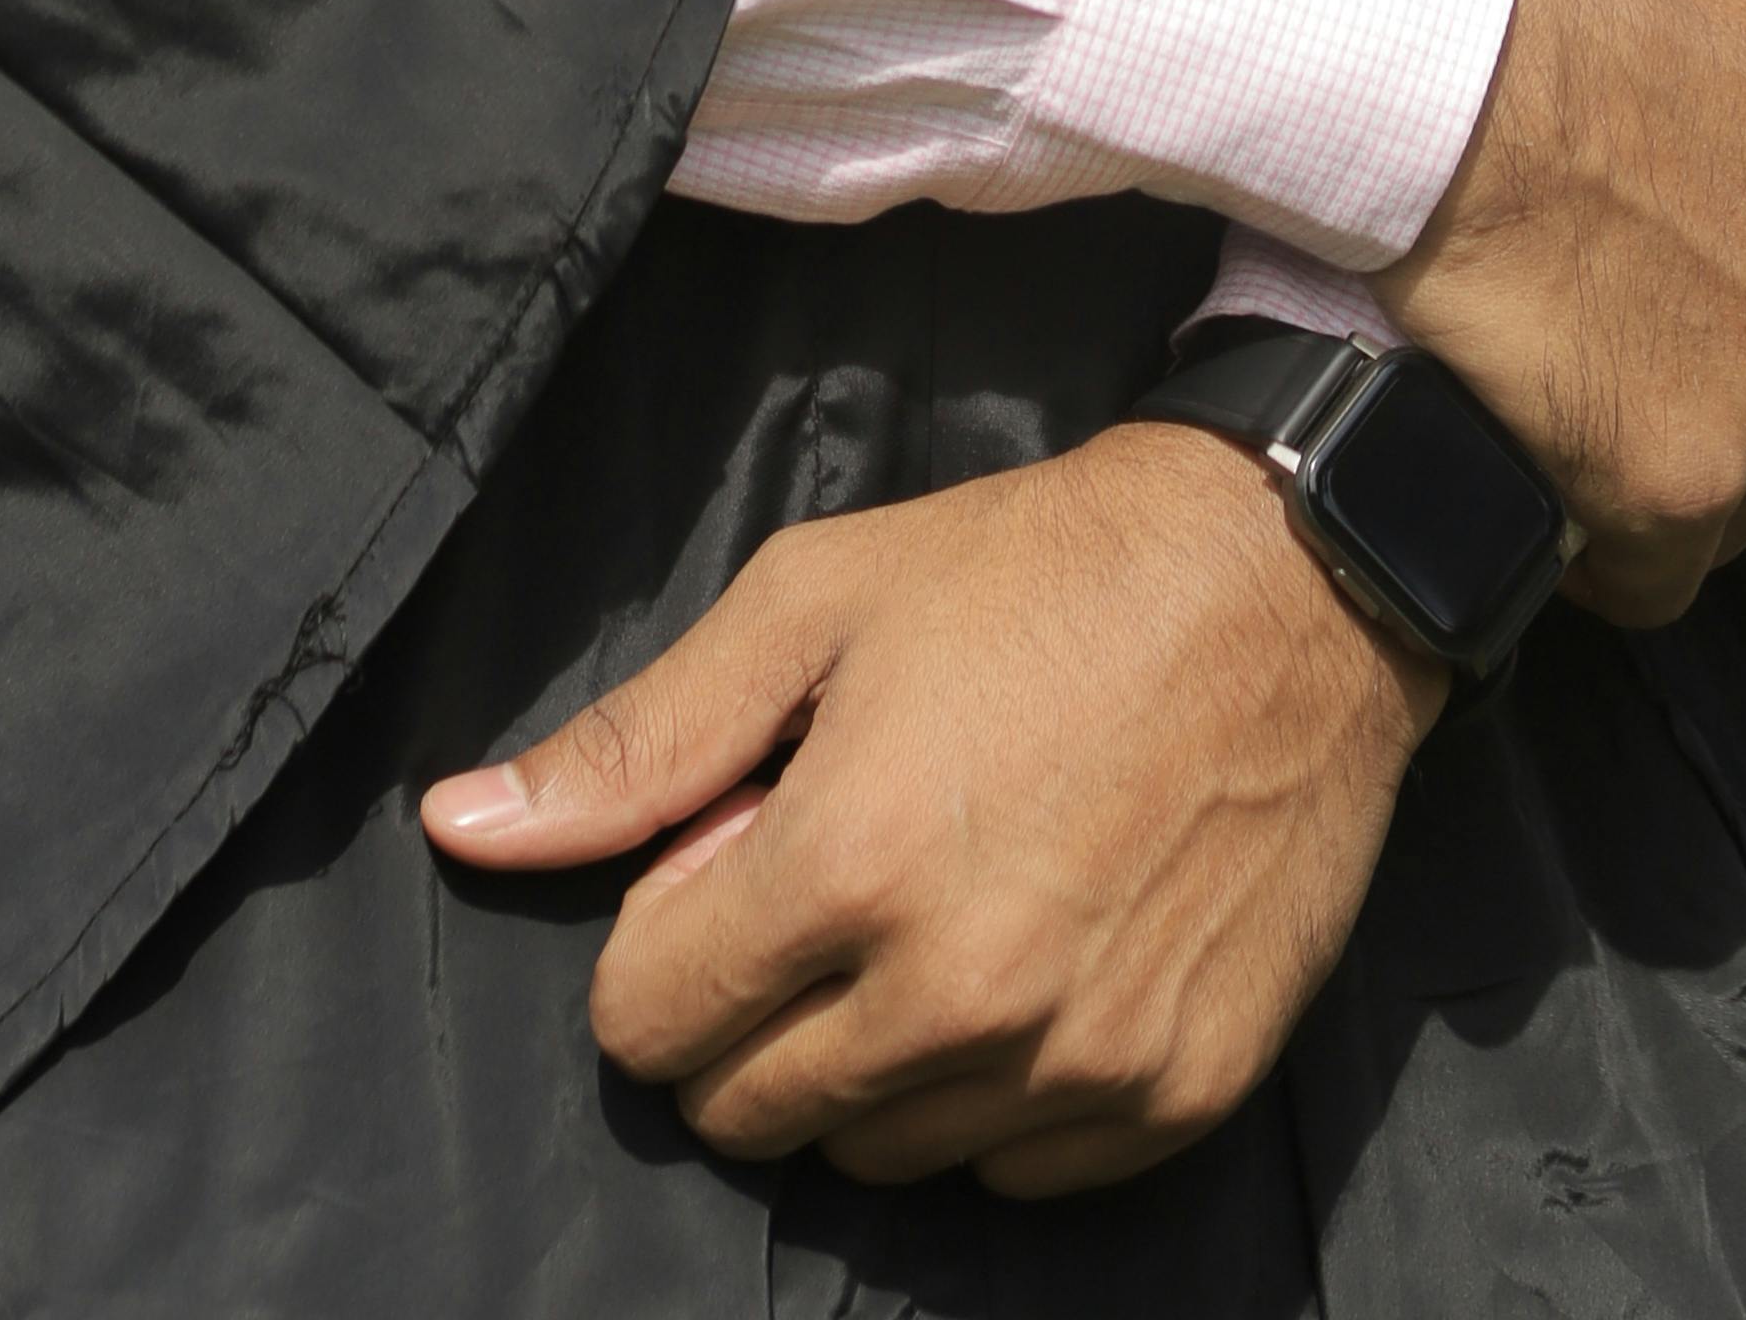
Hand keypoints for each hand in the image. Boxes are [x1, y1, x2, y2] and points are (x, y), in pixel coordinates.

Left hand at [417, 425, 1438, 1197]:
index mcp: (848, 869)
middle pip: (748, 1112)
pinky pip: (1013, 1173)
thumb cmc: (1031, 573)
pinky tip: (1020, 964)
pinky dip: (989, 1096)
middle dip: (744, 1014)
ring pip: (875, 1155)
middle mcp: (958, 997)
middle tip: (822, 889)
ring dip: (866, 1061)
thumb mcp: (809, 604)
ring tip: (927, 914)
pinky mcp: (1174, 1096)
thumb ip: (634, 744)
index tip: (717, 874)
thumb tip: (461, 829)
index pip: (648, 1024)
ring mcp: (1076, 1063)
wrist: (1283, 585)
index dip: (660, 943)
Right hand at [1390, 0, 1745, 625]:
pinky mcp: (1672, 497)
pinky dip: (1603, 531)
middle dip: (1720, 328)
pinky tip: (1534, 435)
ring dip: (1659, 423)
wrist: (1430, 48)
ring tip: (1550, 335)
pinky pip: (1653, 566)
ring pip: (1739, 461)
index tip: (1655, 175)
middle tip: (1594, 254)